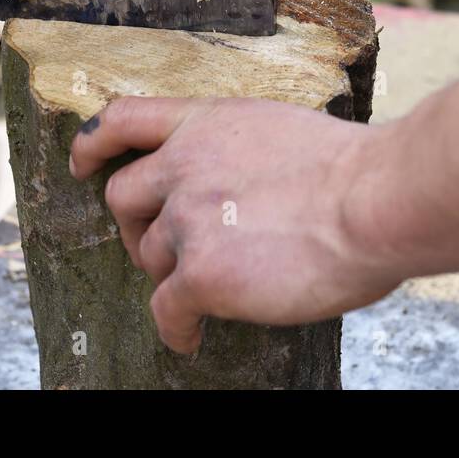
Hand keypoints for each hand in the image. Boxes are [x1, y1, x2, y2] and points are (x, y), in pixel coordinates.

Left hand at [70, 97, 400, 352]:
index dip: (93, 145)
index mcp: (208, 123)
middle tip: (165, 248)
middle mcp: (186, 165)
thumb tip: (243, 190)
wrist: (377, 201)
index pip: (124, 119)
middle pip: (124, 198)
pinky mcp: (202, 274)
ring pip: (152, 256)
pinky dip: (176, 328)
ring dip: (171, 276)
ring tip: (206, 292)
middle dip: (138, 226)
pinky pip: (167, 309)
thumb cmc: (357, 170)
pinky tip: (190, 338)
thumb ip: (244, 153)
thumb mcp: (283, 132)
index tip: (81, 164)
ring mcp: (189, 219)